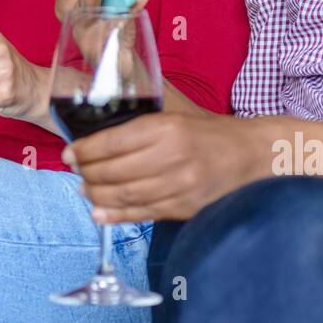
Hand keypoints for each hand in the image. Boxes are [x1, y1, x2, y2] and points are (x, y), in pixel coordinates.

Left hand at [61, 112, 278, 222]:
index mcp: (167, 127)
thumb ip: (142, 108)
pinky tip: (99, 213)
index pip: (113, 141)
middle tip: (75, 170)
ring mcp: (180, 186)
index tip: (69, 152)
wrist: (253, 155)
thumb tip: (99, 106)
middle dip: (87, 172)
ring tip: (84, 189)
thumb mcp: (176, 108)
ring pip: (126, 195)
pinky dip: (117, 216)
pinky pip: (144, 214)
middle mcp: (173, 157)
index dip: (85, 150)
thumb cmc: (209, 130)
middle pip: (115, 171)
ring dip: (97, 195)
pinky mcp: (185, 208)